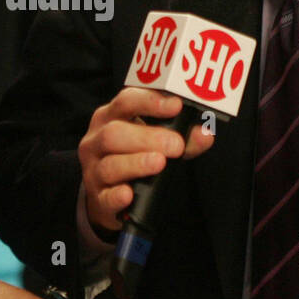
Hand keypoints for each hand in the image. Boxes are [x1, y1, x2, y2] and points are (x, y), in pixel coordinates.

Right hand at [78, 87, 214, 233]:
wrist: (109, 194)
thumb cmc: (134, 157)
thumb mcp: (154, 141)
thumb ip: (182, 137)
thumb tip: (205, 134)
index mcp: (110, 117)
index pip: (125, 101)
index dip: (150, 101)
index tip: (175, 105)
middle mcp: (96, 141)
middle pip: (113, 133)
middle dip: (147, 137)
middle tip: (175, 145)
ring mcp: (93, 170)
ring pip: (109, 165)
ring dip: (136, 163)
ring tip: (159, 163)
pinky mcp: (98, 198)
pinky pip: (105, 197)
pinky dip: (117, 196)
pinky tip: (129, 193)